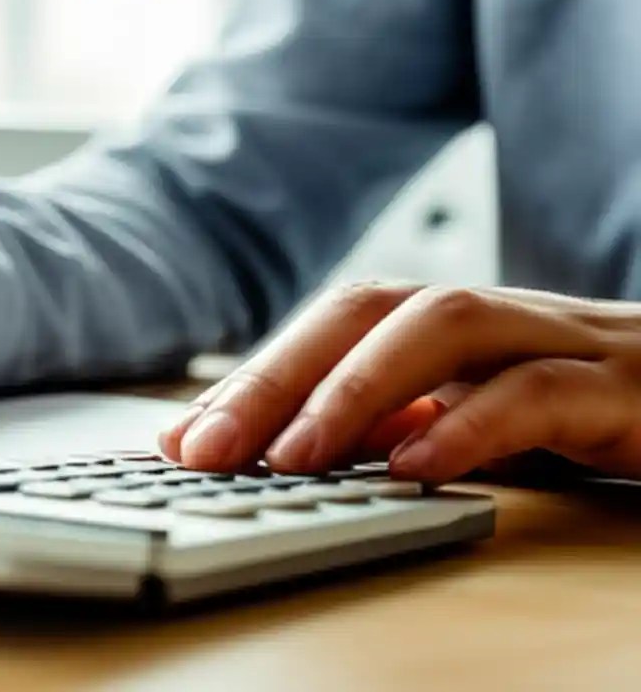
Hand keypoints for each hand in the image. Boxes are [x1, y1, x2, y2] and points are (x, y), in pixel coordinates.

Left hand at [160, 284, 640, 481]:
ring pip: (445, 327)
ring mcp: (561, 340)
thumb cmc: (587, 411)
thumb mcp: (472, 419)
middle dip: (277, 376)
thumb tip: (277, 447)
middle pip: (367, 311)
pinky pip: (541, 390)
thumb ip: (388, 424)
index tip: (182, 437)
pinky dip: (470, 424)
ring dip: (353, 389)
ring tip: (292, 456)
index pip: (331, 326)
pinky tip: (413, 467)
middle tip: (207, 448)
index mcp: (451, 325)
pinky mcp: (625, 389)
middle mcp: (494, 317)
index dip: (254, 374)